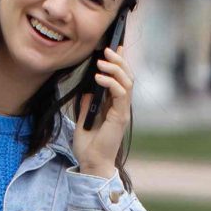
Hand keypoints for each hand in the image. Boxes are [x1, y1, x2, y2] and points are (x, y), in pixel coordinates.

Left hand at [72, 43, 132, 178]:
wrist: (91, 164)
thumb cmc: (88, 146)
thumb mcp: (82, 119)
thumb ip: (87, 104)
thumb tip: (87, 88)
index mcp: (113, 106)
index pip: (120, 79)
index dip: (119, 62)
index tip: (114, 46)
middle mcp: (120, 107)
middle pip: (127, 77)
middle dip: (118, 60)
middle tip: (107, 49)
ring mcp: (122, 111)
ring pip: (127, 82)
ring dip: (115, 69)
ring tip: (102, 61)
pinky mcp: (120, 117)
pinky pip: (121, 94)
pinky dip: (111, 83)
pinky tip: (99, 78)